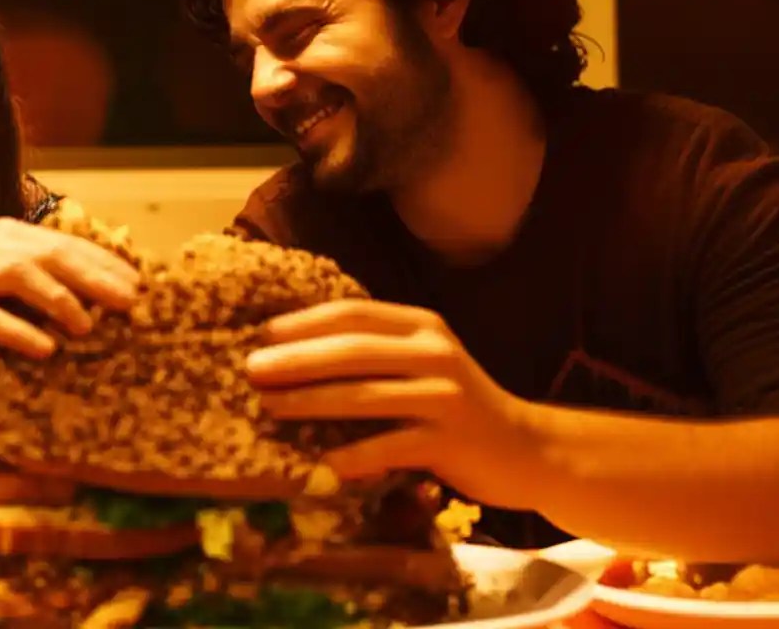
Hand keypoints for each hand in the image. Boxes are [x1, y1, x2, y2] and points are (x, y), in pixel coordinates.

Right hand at [0, 217, 138, 382]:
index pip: (66, 244)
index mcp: (4, 235)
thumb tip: (101, 302)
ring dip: (60, 301)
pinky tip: (45, 350)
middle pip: (52, 255)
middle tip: (131, 304)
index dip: (106, 263)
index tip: (141, 286)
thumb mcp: (0, 291)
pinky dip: (20, 332)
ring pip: (23, 277)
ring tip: (87, 328)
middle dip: (96, 278)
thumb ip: (40, 286)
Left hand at [246, 299, 541, 509]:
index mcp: (421, 327)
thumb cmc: (456, 406)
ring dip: (310, 403)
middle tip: (251, 369)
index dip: (304, 323)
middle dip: (296, 360)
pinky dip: (352, 455)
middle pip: (352, 351)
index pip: (353, 315)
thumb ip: (375, 353)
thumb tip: (294, 353)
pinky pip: (389, 446)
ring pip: (365, 396)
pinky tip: (320, 463)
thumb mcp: (421, 364)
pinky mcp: (448, 440)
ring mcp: (443, 396)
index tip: (262, 334)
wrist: (527, 449)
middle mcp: (433, 353)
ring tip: (269, 408)